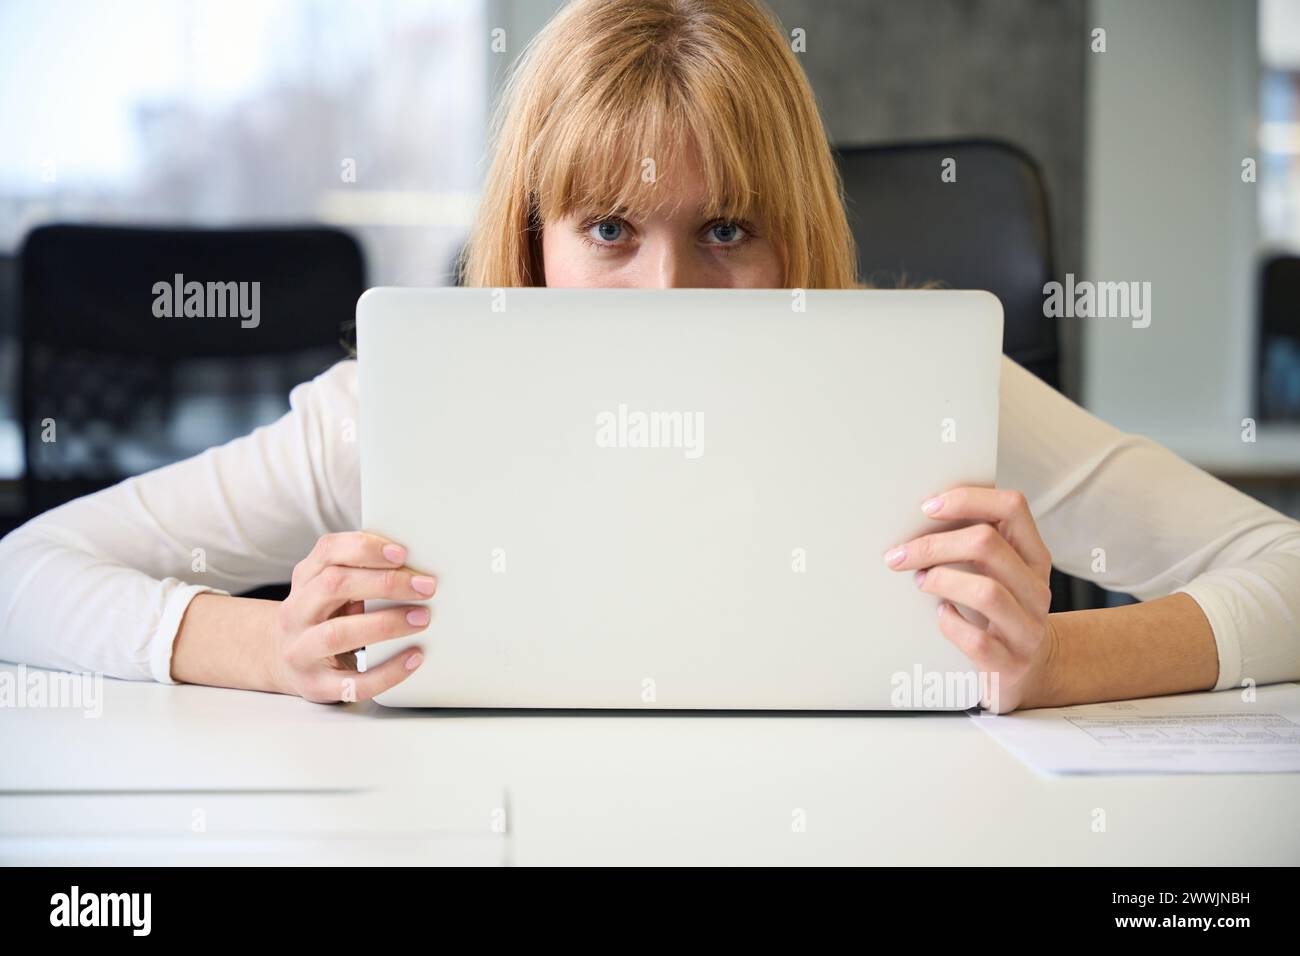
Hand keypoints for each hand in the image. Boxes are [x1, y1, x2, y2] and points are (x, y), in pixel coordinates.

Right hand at [268, 532, 434, 702]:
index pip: (328, 551)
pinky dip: (388, 671)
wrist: (284, 663)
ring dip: (386, 624)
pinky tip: (414, 658)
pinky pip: (354, 683)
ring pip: (337, 634)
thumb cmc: (322, 618)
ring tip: (422, 618)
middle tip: (426, 587)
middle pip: (334, 585)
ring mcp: (301, 651)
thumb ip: (359, 573)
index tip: (402, 554)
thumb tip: (414, 569)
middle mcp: (296, 612)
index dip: (365, 548)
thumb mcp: (330, 589)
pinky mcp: (316, 686)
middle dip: (385, 583)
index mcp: (304, 579)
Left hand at [884, 488, 1057, 712]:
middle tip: (900, 555)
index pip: (1012, 507)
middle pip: (988, 545)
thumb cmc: (998, 611)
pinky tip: (940, 615)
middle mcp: (1037, 588)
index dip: (967, 499)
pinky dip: (951, 625)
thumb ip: (975, 545)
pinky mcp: (1012, 665)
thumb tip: (918, 517)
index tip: (926, 507)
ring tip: (920, 582)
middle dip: (934, 545)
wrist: (1027, 669)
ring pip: (986, 592)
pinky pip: (978, 641)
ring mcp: (1028, 629)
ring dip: (942, 581)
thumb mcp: (997, 573)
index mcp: (1033, 556)